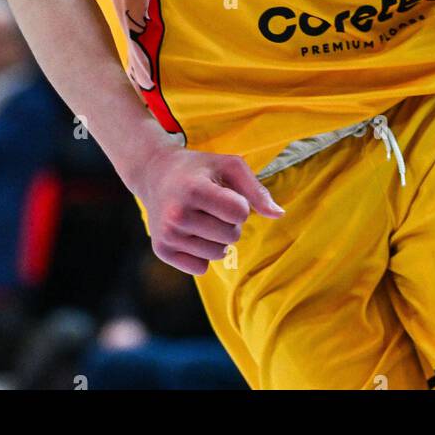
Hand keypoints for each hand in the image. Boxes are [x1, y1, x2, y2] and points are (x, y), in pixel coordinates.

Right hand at [134, 146, 284, 275]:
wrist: (155, 173)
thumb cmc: (199, 169)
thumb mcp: (229, 166)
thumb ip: (256, 190)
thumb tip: (279, 215)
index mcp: (193, 190)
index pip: (240, 212)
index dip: (240, 204)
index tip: (224, 193)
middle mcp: (177, 214)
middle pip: (231, 235)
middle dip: (230, 222)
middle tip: (212, 205)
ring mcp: (167, 235)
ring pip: (218, 254)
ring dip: (218, 239)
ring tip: (202, 218)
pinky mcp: (162, 251)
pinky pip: (201, 268)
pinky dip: (203, 254)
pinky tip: (192, 233)